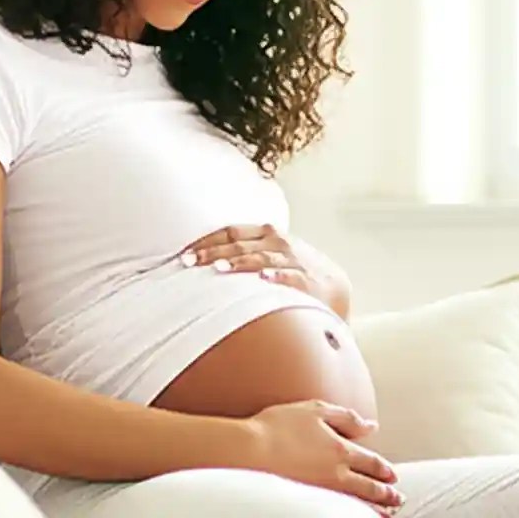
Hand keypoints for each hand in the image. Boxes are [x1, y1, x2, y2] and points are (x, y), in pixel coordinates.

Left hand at [180, 225, 350, 316]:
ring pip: (262, 259)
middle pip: (241, 245)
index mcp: (267, 234)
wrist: (334, 287)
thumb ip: (244, 251)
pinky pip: (290, 278)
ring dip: (240, 263)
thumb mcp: (271, 253)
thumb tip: (202, 260)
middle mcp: (279, 243)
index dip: (207, 240)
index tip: (184, 254)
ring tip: (219, 270)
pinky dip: (277, 277)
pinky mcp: (307, 281)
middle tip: (190, 263)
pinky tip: (264, 280)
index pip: (232, 232)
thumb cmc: (293, 271)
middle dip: (213, 253)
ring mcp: (294, 261)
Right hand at [247, 400, 404, 511]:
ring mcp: (322, 491)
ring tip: (387, 514)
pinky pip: (338, 510)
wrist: (248, 450)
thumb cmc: (278, 426)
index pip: (371, 463)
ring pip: (356, 502)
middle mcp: (336, 474)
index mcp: (340, 450)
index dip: (384, 470)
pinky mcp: (307, 500)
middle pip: (368, 487)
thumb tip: (371, 426)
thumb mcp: (316, 410)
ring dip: (375, 508)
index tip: (394, 477)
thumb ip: (346, 418)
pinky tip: (355, 515)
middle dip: (386, 494)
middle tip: (398, 501)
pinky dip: (352, 514)